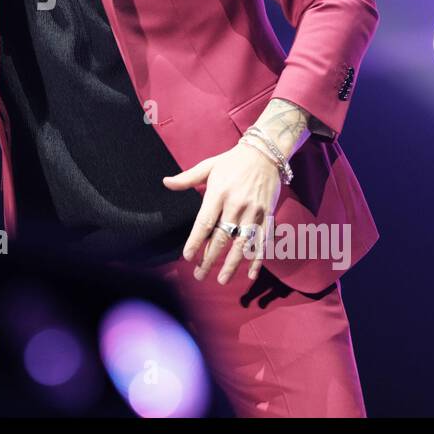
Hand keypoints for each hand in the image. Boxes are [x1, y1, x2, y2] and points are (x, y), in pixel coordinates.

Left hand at [163, 141, 281, 284]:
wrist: (265, 153)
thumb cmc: (232, 161)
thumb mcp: (208, 166)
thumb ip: (187, 178)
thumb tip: (165, 182)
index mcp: (219, 193)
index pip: (205, 223)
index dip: (196, 241)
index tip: (187, 257)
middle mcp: (237, 204)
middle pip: (222, 237)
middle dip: (209, 259)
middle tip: (199, 275)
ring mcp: (254, 212)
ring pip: (242, 243)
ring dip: (232, 264)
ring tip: (221, 279)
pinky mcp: (267, 215)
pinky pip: (262, 241)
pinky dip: (257, 259)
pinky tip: (250, 274)